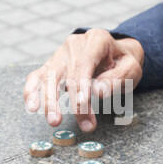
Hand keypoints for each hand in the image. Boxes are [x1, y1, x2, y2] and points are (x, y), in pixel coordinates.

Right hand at [23, 29, 144, 131]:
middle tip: (79, 123)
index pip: (85, 63)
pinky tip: (31, 106)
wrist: (116, 53)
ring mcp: (60, 54)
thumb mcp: (131, 68)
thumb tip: (97, 92)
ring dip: (49, 101)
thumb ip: (116, 79)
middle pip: (67, 73)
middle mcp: (75, 44)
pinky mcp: (51, 65)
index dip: (81, 85)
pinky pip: (37, 77)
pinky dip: (32, 91)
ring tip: (53, 121)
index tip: (83, 104)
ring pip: (49, 76)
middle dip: (71, 102)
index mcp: (97, 40)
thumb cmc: (123, 62)